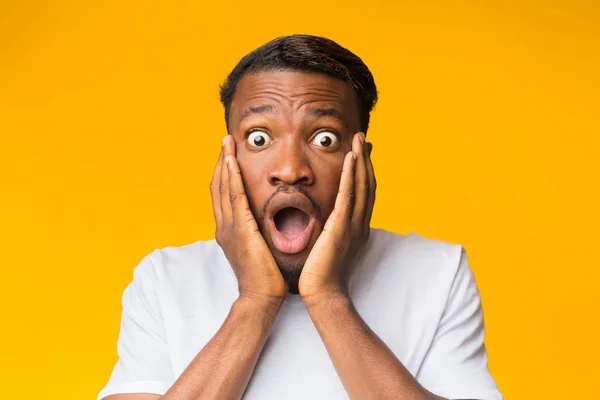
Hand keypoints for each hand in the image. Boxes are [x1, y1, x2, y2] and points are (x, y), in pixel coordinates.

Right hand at [211, 136, 286, 308]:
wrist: (261, 297)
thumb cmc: (265, 277)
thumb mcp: (259, 249)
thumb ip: (258, 233)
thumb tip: (268, 222)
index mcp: (229, 230)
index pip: (224, 194)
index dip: (225, 173)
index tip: (230, 155)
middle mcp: (224, 226)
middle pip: (219, 186)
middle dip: (221, 162)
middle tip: (225, 140)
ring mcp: (229, 227)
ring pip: (223, 187)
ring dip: (224, 162)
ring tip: (227, 142)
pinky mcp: (240, 230)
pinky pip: (234, 197)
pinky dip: (231, 177)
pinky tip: (232, 161)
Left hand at [298, 132, 375, 306]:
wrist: (322, 293)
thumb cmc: (320, 273)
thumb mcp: (328, 245)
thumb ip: (330, 229)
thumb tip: (325, 218)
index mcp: (356, 227)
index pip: (363, 193)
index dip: (364, 171)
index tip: (361, 152)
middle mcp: (360, 223)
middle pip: (367, 184)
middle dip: (366, 160)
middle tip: (364, 138)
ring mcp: (354, 225)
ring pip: (361, 186)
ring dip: (361, 160)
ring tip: (359, 139)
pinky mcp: (342, 227)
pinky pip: (349, 195)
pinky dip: (352, 175)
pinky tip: (351, 158)